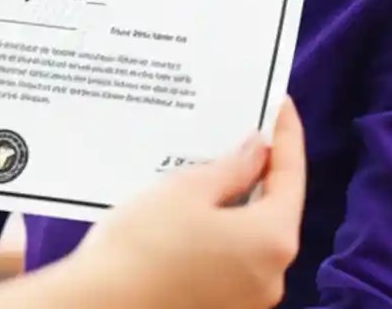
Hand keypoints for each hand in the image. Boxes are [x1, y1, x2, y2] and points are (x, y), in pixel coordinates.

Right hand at [71, 98, 305, 308]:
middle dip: (260, 170)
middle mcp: (273, 274)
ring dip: (238, 203)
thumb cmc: (144, 243)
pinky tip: (197, 212)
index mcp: (274, 239)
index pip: (292, 175)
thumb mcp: (186, 191)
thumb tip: (258, 149)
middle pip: (275, 210)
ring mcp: (248, 299)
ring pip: (251, 237)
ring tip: (214, 167)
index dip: (286, 135)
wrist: (99, 305)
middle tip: (242, 131)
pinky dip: (222, 232)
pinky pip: (231, 260)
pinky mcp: (221, 308)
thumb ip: (232, 168)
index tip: (280, 102)